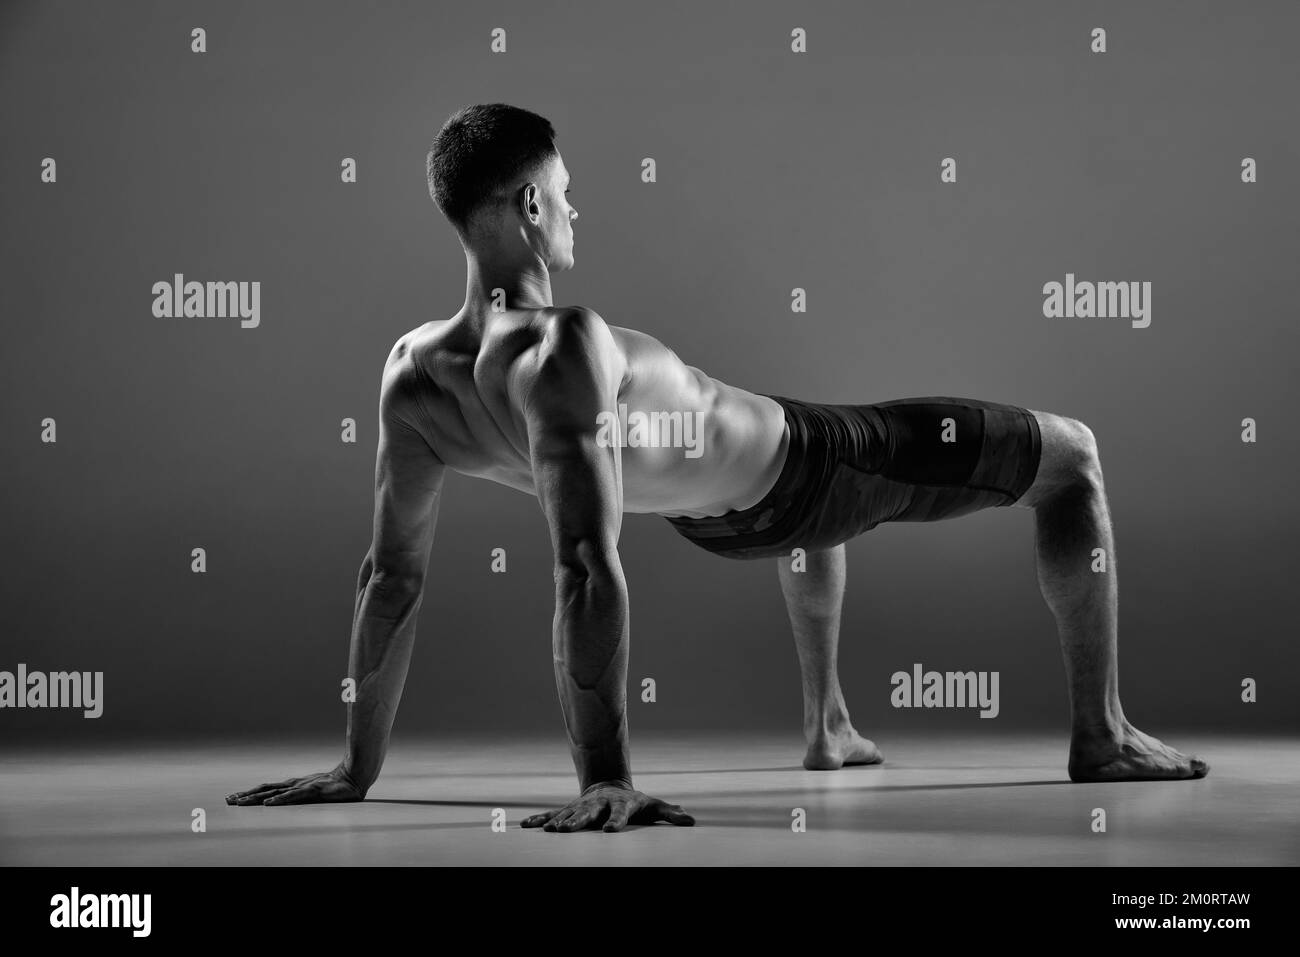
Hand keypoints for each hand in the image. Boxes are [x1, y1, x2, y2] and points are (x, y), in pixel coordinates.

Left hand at [226, 765, 363, 805]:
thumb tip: (295, 800)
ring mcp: (302, 787)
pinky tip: (268, 804)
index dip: (250, 792)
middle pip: (265, 789)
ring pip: (274, 792)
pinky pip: (292, 797)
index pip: (267, 788)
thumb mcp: (317, 791)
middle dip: (246, 795)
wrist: (354, 777)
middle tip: (228, 800)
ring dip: (256, 798)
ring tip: (240, 802)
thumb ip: (307, 794)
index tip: (235, 797)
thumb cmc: (337, 785)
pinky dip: (279, 800)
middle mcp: (294, 784)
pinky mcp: (312, 792)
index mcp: (294, 785)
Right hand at [521, 781, 695, 832]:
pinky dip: (540, 819)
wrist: (609, 786)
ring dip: (558, 823)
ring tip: (548, 832)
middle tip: (567, 832)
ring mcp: (582, 807)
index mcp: (620, 806)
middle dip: (578, 822)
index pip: (619, 815)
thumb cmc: (634, 803)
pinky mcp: (569, 810)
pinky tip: (526, 826)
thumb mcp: (653, 807)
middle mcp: (598, 806)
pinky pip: (552, 814)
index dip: (616, 822)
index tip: (610, 832)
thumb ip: (670, 814)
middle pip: (588, 814)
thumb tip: (691, 820)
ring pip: (568, 814)